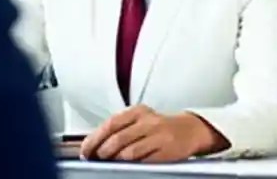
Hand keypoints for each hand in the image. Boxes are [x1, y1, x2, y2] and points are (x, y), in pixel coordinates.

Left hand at [80, 105, 227, 162]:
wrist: (190, 130)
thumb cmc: (159, 127)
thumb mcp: (140, 120)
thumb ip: (120, 129)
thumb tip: (94, 144)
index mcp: (138, 111)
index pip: (110, 124)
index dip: (95, 139)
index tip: (86, 150)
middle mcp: (148, 121)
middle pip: (117, 138)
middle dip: (102, 151)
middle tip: (96, 158)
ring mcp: (159, 135)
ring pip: (129, 151)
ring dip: (116, 160)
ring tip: (111, 163)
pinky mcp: (167, 150)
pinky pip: (144, 160)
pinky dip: (132, 165)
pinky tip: (128, 165)